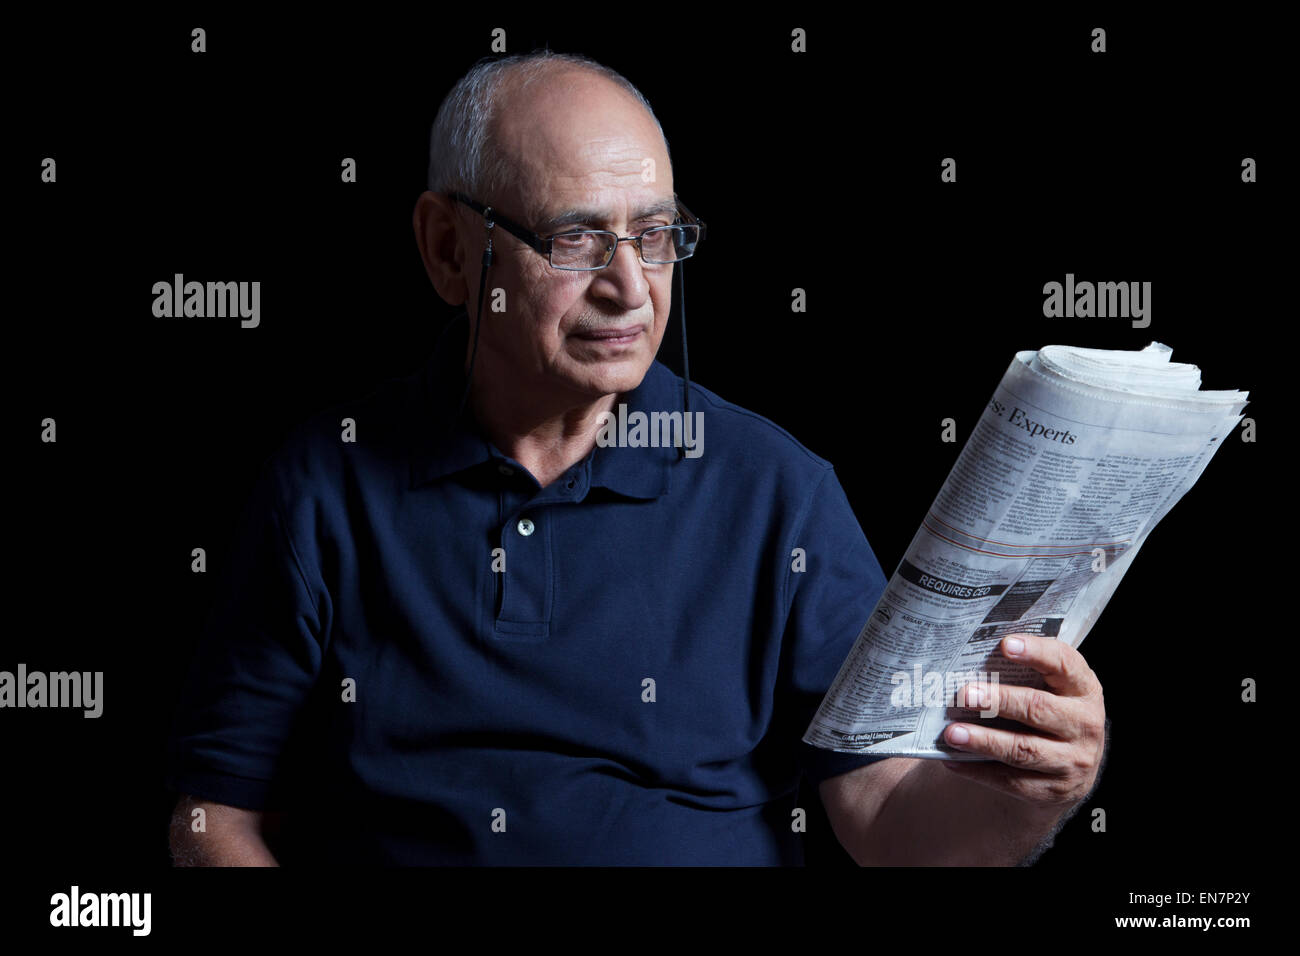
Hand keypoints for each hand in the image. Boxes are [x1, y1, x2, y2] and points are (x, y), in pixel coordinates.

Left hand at [942, 633, 1105, 809]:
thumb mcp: (1052, 688)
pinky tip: (953, 760)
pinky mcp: (1054, 790)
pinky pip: (1012, 781)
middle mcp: (1085, 725)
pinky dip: (979, 770)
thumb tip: (969, 658)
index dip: (1036, 652)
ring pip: (1023, 749)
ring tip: (952, 733)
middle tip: (964, 694)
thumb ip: (1024, 671)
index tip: (1005, 644)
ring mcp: (1073, 761)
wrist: (1072, 765)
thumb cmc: (1050, 711)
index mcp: (1084, 689)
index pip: (1064, 663)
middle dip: (999, 701)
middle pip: (1038, 709)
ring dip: (983, 740)